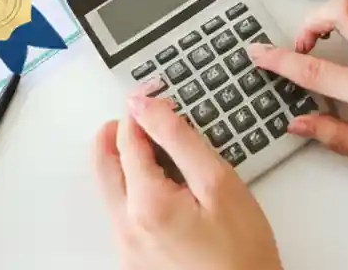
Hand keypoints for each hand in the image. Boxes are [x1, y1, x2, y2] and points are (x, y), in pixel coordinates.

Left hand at [93, 94, 282, 269]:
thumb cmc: (243, 253)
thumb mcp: (219, 183)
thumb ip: (178, 139)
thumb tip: (147, 106)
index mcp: (146, 205)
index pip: (127, 140)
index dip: (140, 110)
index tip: (151, 94)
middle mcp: (126, 228)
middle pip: (104, 164)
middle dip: (118, 134)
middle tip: (139, 116)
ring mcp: (127, 248)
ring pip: (112, 190)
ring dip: (127, 163)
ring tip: (160, 151)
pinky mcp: (134, 260)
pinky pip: (123, 213)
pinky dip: (135, 190)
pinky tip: (164, 188)